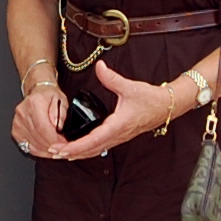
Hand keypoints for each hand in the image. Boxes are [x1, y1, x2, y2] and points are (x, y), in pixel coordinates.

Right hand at [11, 81, 66, 156]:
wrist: (37, 93)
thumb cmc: (49, 96)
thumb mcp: (60, 99)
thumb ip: (61, 112)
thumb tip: (57, 126)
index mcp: (34, 103)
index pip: (43, 127)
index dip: (54, 139)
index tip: (64, 144)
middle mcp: (23, 113)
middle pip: (38, 137)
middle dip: (53, 146)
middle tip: (63, 149)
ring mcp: (18, 123)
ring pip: (33, 144)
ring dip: (46, 150)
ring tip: (57, 150)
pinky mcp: (16, 131)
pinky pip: (27, 146)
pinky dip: (39, 151)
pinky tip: (47, 150)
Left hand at [49, 59, 171, 161]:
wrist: (167, 106)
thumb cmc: (151, 98)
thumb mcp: (130, 86)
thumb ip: (112, 78)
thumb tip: (99, 67)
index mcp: (118, 126)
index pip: (92, 140)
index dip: (75, 146)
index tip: (60, 149)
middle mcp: (117, 135)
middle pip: (90, 150)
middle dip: (71, 152)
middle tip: (52, 153)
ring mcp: (119, 137)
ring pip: (95, 150)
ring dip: (78, 153)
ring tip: (60, 153)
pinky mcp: (120, 135)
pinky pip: (100, 147)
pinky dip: (87, 149)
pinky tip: (78, 149)